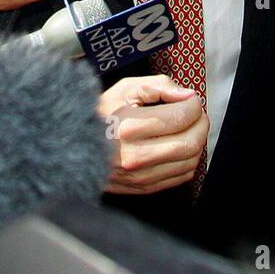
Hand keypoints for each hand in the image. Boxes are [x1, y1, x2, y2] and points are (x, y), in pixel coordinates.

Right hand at [98, 75, 207, 194]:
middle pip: (191, 142)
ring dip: (197, 141)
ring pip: (191, 161)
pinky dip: (188, 159)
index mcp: (129, 126)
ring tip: (187, 127)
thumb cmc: (99, 115)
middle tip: (195, 113)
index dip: (194, 105)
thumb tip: (188, 95)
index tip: (190, 100)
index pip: (181, 116)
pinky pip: (182, 176)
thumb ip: (158, 86)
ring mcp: (141, 176)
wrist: (72, 148)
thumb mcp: (124, 89)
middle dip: (201, 123)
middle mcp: (136, 155)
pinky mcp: (144, 187)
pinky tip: (178, 145)